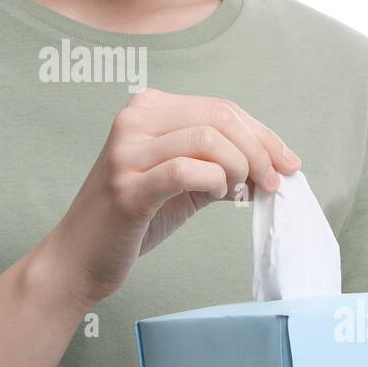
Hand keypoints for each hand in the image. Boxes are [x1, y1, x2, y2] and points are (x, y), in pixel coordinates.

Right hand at [37, 87, 300, 309]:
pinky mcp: (127, 187)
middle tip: (275, 182)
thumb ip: (219, 164)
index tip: (288, 162)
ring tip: (239, 193)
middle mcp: (132, 121)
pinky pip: (188, 171)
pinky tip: (216, 196)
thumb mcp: (180, 181)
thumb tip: (273, 163)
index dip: (262, 134)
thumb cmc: (133, 219)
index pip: (220, 108)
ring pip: (208, 140)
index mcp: (146, 108)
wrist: (79, 259)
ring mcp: (126, 152)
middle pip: (219, 118)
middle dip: (259, 150)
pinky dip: (214, 182)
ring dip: (239, 167)